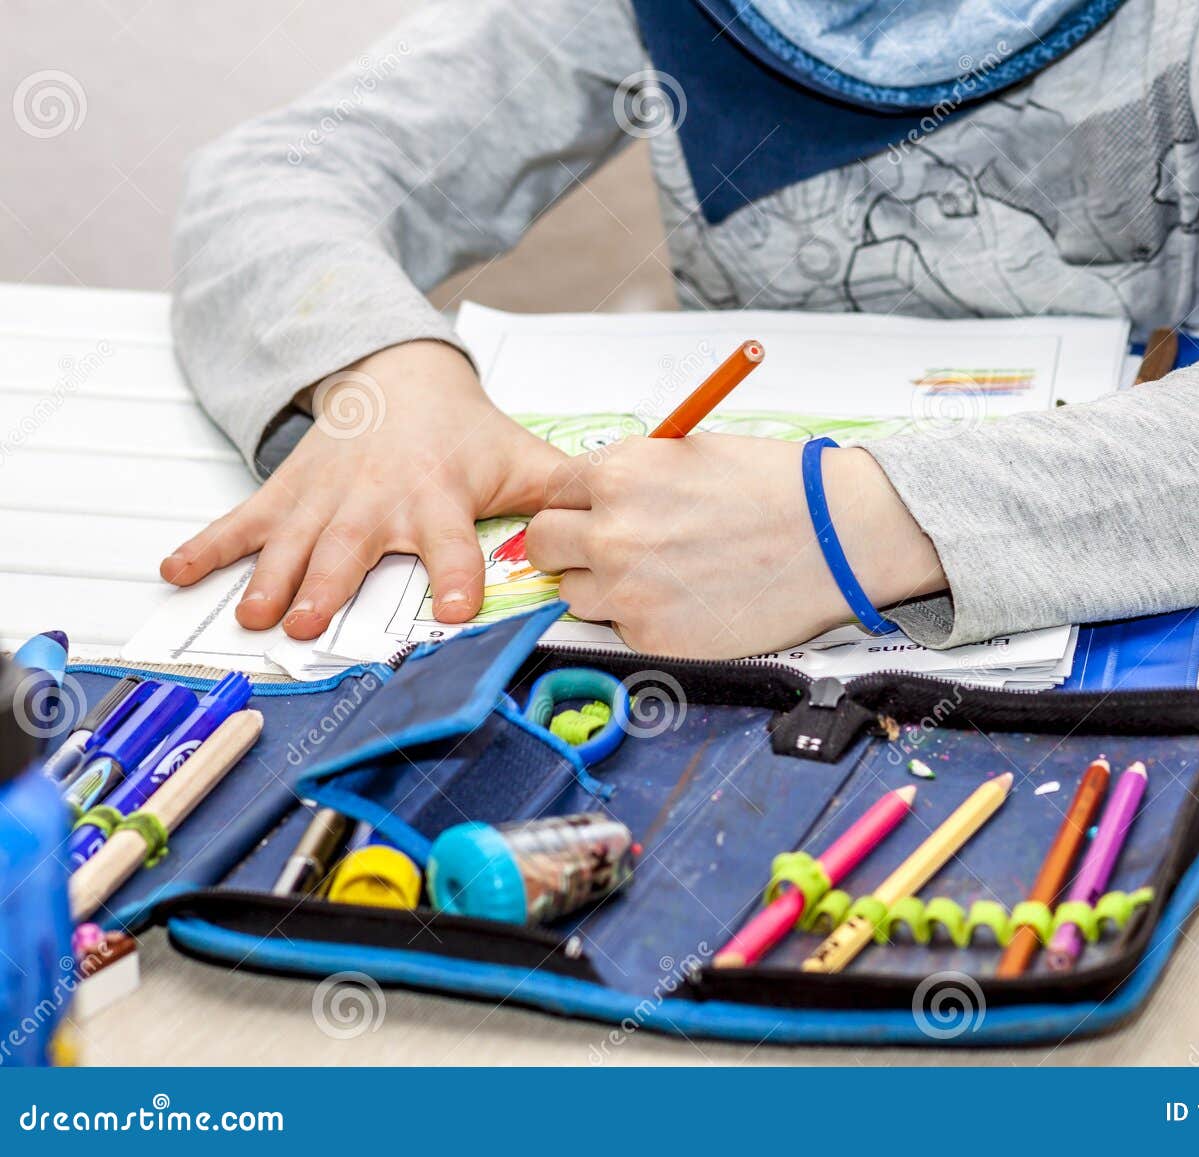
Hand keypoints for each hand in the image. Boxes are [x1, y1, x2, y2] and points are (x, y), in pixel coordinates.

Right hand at [161, 340, 565, 639]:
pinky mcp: (289, 494)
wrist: (399, 377)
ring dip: (271, 580)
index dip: (454, 577)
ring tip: (253, 616)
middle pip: (353, 551)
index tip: (453, 609)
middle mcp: (378, 504)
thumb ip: (567, 495)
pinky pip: (242, 522)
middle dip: (330, 587)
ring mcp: (326, 500)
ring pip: (294, 544)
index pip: (452, 546)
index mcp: (439, 501)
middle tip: (308, 625)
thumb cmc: (463, 432)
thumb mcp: (520, 458)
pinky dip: (208, 546)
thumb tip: (625, 511)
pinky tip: (176, 572)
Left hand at [521, 433, 946, 657]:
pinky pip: (620, 630)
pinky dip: (644, 619)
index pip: (551, 493)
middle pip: (543, 545)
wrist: (837, 536)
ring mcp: (629, 591)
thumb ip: (633, 473)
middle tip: (612, 548)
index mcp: (618, 474)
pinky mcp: (654, 638)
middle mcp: (611, 533)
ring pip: (573, 595)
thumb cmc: (777, 487)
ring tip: (657, 577)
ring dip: (602, 587)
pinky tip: (688, 600)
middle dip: (570, 546)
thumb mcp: (690, 452)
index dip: (575, 503)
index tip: (593, 513)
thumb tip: (596, 494)